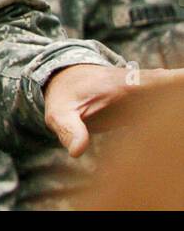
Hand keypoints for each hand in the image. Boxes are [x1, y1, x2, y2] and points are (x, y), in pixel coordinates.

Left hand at [44, 64, 183, 156]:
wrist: (65, 79)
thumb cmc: (64, 96)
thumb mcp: (59, 112)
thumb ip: (69, 129)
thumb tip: (77, 152)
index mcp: (126, 86)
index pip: (163, 82)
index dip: (180, 81)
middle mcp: (144, 85)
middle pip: (176, 84)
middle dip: (181, 85)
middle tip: (175, 125)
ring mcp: (150, 92)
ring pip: (174, 93)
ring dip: (173, 108)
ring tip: (174, 131)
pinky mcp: (152, 103)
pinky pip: (170, 106)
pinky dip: (171, 115)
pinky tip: (171, 137)